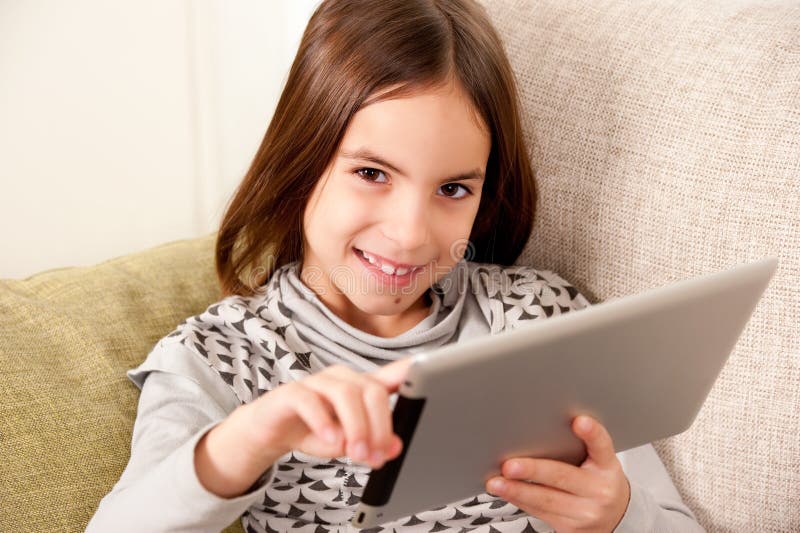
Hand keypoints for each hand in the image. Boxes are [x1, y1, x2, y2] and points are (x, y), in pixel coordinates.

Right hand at [242, 357, 413, 468]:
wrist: (270, 431)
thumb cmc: (314, 430)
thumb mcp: (348, 442)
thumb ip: (373, 441)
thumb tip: (395, 447)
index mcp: (362, 387)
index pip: (392, 375)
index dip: (412, 371)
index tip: (430, 374)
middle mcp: (342, 379)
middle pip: (372, 390)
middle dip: (379, 426)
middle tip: (377, 456)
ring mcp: (317, 382)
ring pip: (345, 394)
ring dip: (356, 427)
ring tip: (356, 454)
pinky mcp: (292, 392)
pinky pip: (310, 400)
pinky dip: (323, 422)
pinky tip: (331, 440)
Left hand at [485, 415, 630, 532]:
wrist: (615, 518)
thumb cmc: (597, 482)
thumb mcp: (597, 463)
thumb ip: (579, 447)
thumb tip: (535, 430)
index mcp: (607, 466)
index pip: (602, 446)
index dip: (592, 433)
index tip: (580, 421)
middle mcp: (600, 490)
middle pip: (563, 476)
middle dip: (533, 470)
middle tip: (509, 465)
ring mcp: (587, 513)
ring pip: (546, 500)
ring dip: (517, 490)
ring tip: (496, 482)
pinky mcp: (573, 529)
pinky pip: (541, 513)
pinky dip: (520, 501)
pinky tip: (506, 492)